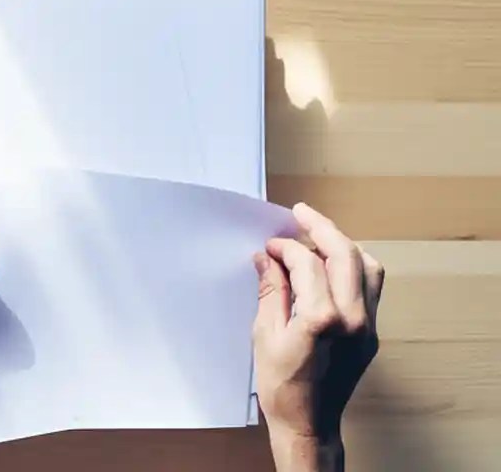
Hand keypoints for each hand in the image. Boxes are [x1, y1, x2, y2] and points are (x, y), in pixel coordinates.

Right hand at [253, 203, 383, 471]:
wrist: (308, 422)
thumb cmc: (281, 384)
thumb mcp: (264, 333)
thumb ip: (271, 290)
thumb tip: (266, 258)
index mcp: (322, 318)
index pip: (307, 263)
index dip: (286, 247)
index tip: (269, 245)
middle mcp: (353, 318)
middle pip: (345, 254)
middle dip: (322, 228)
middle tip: (300, 213)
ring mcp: (368, 326)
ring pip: (368, 267)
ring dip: (344, 246)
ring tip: (319, 238)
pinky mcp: (372, 334)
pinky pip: (371, 288)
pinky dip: (354, 268)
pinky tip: (332, 267)